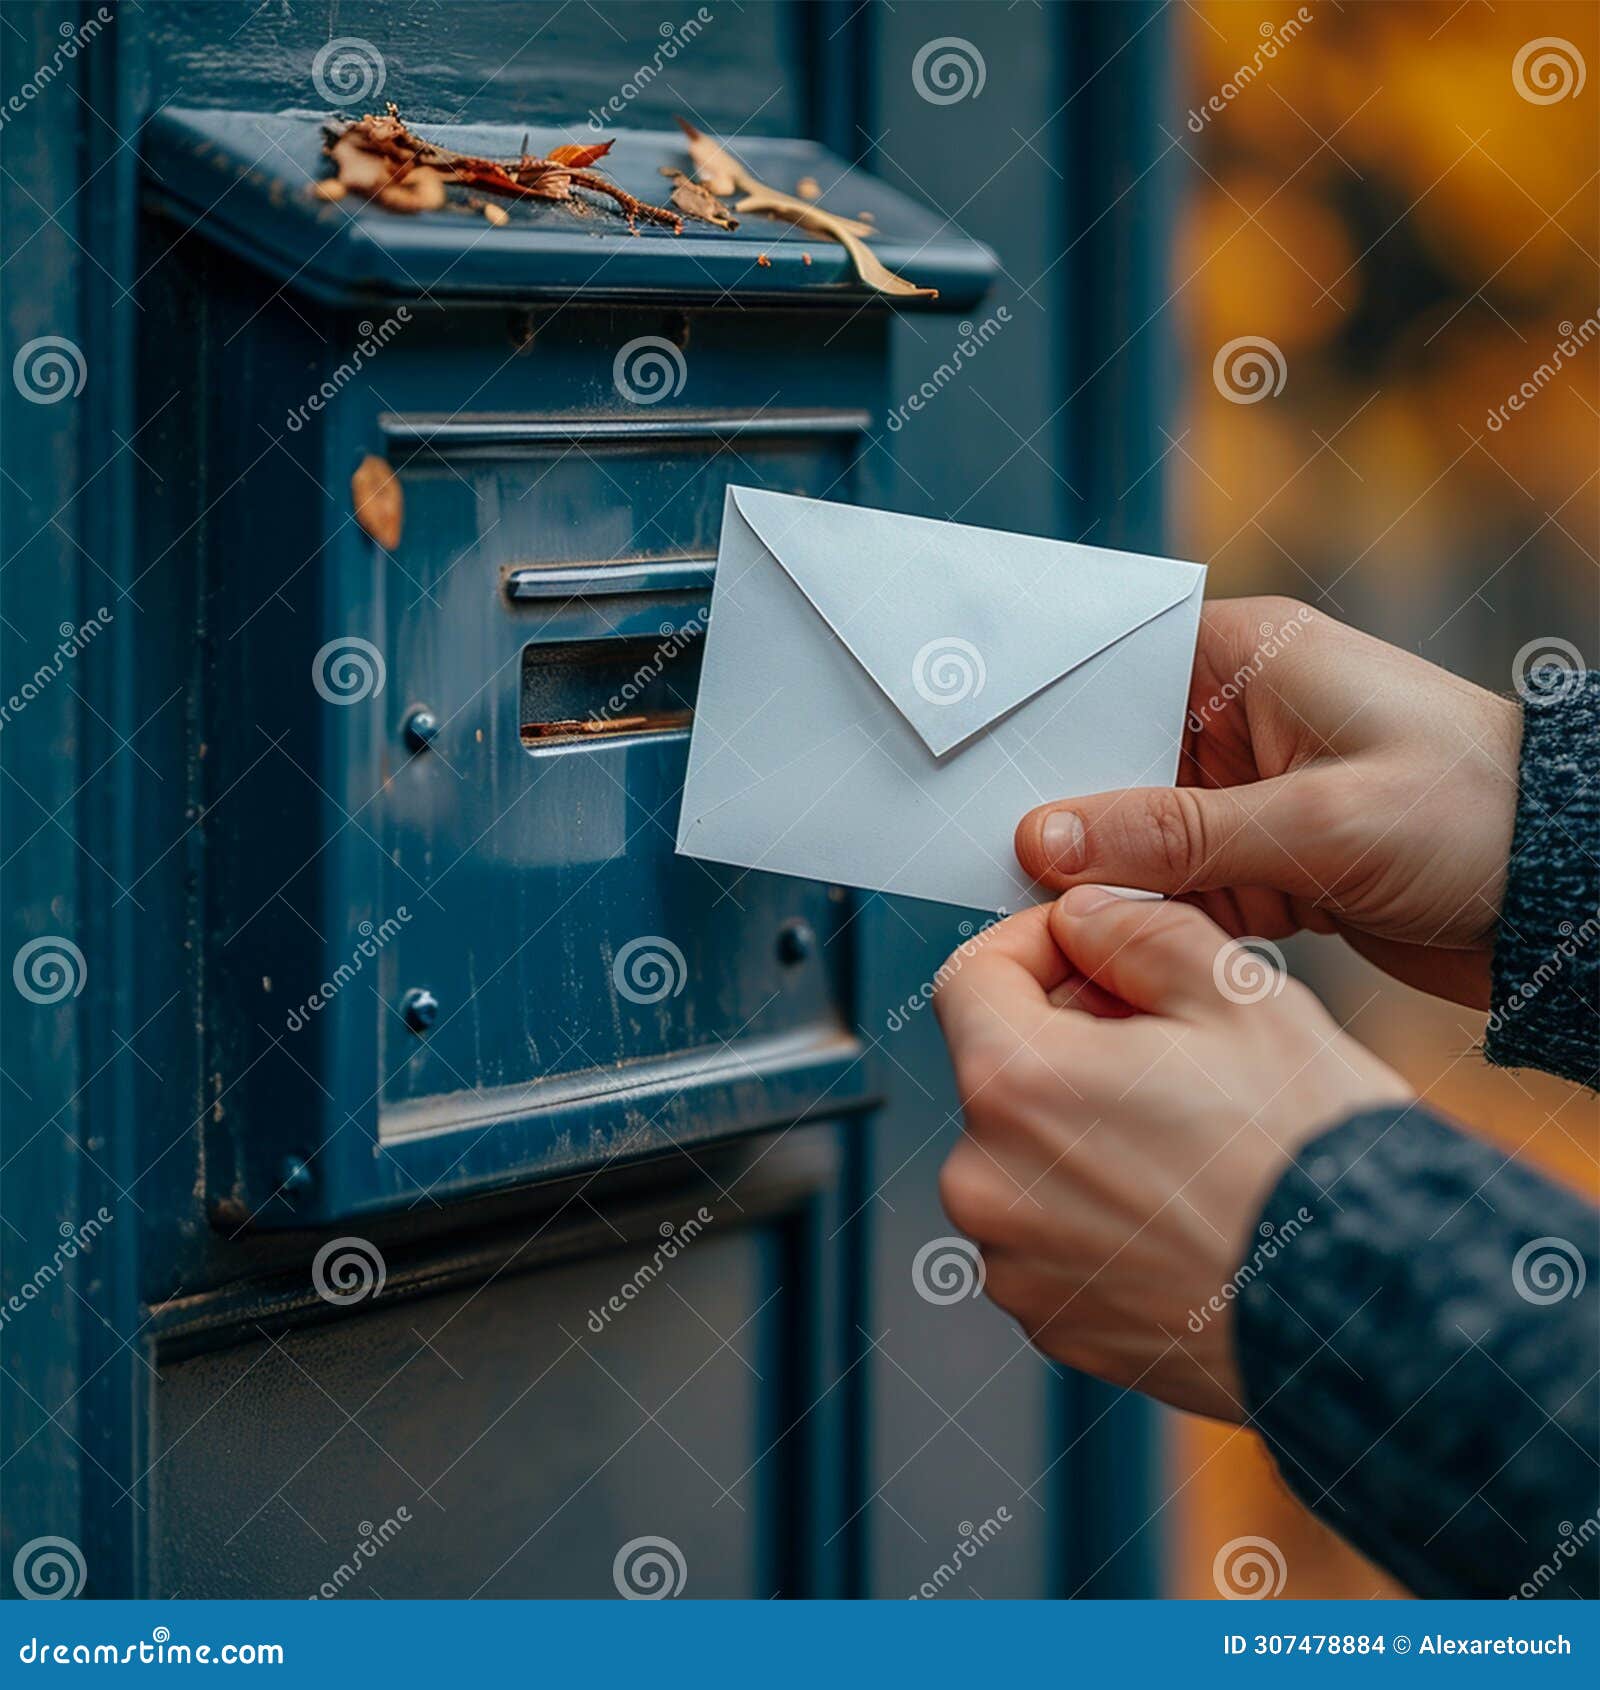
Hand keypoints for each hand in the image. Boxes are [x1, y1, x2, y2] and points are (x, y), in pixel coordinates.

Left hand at [935, 889, 1411, 1420]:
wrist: (1376, 1309)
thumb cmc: (1313, 1163)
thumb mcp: (1238, 995)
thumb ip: (1134, 932)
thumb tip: (1085, 920)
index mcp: (1017, 1089)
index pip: (969, 978)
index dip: (1033, 945)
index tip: (1085, 950)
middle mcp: (989, 1185)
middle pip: (1000, 1070)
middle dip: (1069, 1039)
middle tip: (1167, 1045)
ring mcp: (1017, 1265)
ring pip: (1026, 1154)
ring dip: (1082, 1127)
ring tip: (1187, 1135)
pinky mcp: (1055, 1322)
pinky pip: (1050, 1233)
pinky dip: (1095, 1207)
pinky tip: (1181, 1203)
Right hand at [1014, 598, 1520, 1008]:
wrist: (1571, 891)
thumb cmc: (1473, 814)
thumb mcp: (1316, 822)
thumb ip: (1175, 835)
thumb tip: (1046, 839)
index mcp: (1246, 658)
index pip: (1110, 668)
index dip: (1043, 715)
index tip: (977, 761)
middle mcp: (1237, 716)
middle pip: (1111, 758)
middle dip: (1065, 815)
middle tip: (990, 858)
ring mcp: (1249, 790)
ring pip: (1139, 833)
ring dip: (1111, 879)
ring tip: (1049, 917)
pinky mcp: (1266, 856)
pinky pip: (1181, 884)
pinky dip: (1159, 918)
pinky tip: (1122, 948)